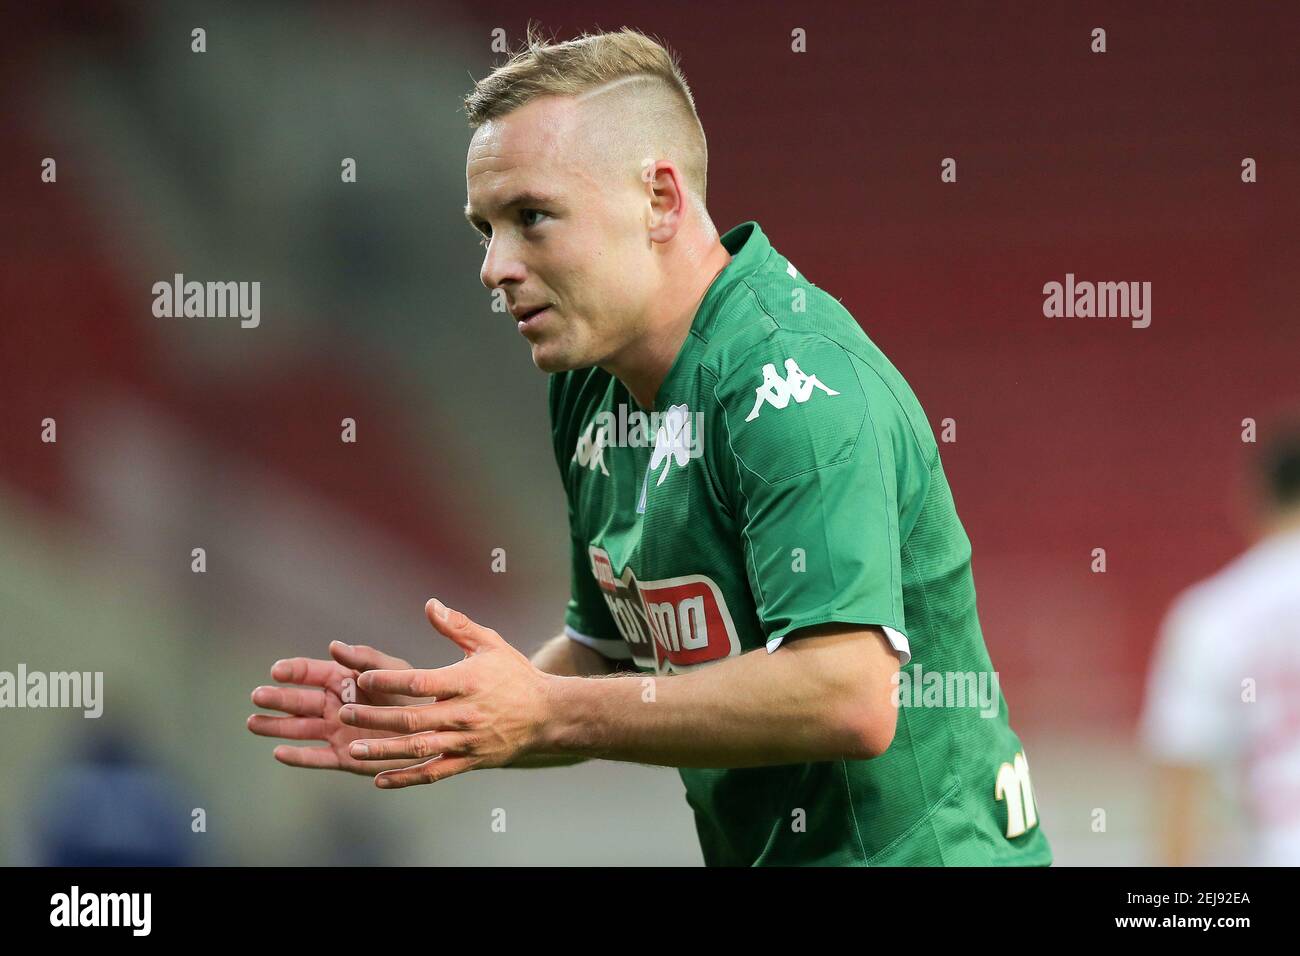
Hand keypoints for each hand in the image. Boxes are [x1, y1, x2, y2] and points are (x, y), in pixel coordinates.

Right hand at [247, 641, 429, 775]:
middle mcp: (335, 705)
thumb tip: (333, 645)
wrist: (435, 727)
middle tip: (257, 696)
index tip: (277, 670)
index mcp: (344, 680)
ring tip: (253, 723)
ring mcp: (337, 732)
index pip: (311, 673)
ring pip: (301, 729)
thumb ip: (366, 659)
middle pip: (299, 701)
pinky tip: (279, 753)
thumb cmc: (415, 692)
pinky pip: (317, 757)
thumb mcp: (393, 670)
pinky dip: (299, 757)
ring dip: (277, 726)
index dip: (293, 671)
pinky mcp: (345, 757)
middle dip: (278, 698)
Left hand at [342, 598, 555, 787]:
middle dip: (375, 717)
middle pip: (413, 718)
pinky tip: (380, 779)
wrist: (548, 715)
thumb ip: (457, 626)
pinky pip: (434, 773)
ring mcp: (467, 741)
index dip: (388, 682)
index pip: (420, 682)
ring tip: (353, 749)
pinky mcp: (469, 762)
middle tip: (344, 713)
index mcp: (467, 681)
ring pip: (419, 749)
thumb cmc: (515, 675)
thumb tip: (430, 604)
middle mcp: (465, 713)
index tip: (362, 678)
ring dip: (384, 751)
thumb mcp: (490, 643)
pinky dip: (406, 779)